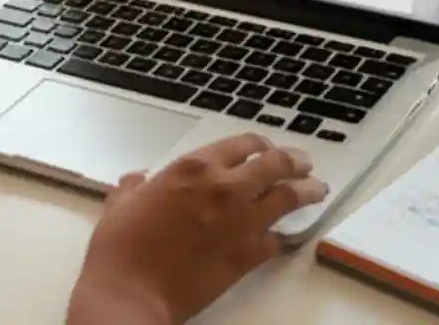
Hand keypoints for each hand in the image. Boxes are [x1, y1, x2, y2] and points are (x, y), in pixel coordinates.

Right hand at [67, 134, 327, 324]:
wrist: (130, 292)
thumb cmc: (119, 247)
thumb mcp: (120, 204)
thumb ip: (134, 186)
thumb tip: (138, 179)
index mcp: (193, 167)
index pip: (242, 144)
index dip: (259, 145)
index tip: (266, 149)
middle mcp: (224, 186)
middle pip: (276, 164)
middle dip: (295, 161)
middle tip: (304, 164)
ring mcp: (241, 220)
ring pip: (288, 197)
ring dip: (307, 191)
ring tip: (318, 190)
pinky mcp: (248, 254)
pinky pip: (278, 240)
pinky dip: (283, 236)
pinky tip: (286, 236)